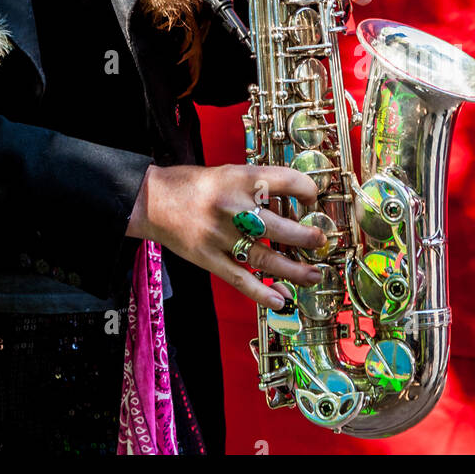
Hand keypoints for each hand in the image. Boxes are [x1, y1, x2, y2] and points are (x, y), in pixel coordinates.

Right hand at [125, 163, 327, 309]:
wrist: (152, 200)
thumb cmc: (193, 184)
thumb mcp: (228, 172)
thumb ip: (256, 186)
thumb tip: (291, 204)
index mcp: (240, 179)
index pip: (287, 181)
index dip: (307, 190)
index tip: (312, 200)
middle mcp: (233, 207)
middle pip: (280, 228)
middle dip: (307, 238)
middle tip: (322, 242)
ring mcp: (220, 236)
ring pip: (265, 258)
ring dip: (294, 271)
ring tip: (314, 275)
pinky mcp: (208, 258)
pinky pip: (240, 279)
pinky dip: (262, 293)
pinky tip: (281, 301)